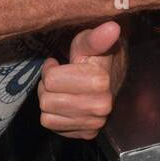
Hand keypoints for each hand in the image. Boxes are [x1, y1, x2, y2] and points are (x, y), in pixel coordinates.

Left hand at [38, 20, 119, 139]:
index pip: (51, 80)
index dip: (51, 70)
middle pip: (46, 100)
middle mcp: (100, 107)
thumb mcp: (88, 42)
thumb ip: (96, 37)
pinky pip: (52, 126)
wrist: (111, 78)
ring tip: (64, 91)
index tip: (61, 64)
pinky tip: (67, 105)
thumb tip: (113, 27)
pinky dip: (55, 115)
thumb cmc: (94, 56)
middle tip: (62, 79)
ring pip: (46, 116)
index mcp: (100, 82)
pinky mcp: (87, 133)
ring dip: (51, 101)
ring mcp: (94, 123)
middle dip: (49, 87)